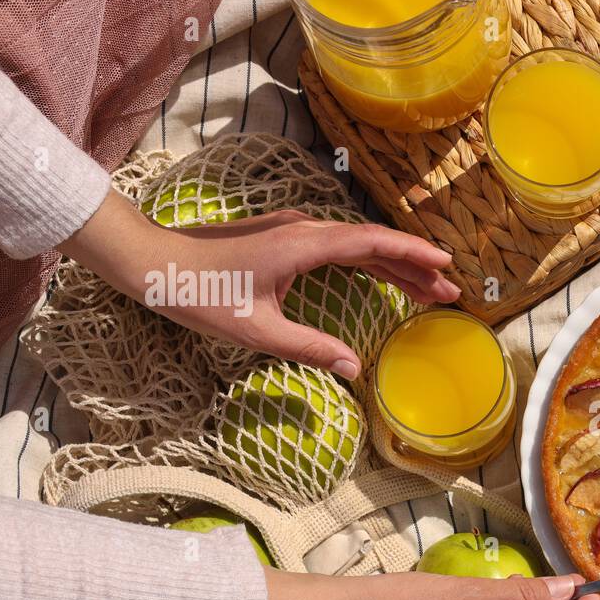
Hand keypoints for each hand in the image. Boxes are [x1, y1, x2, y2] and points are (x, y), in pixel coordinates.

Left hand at [59, 190, 460, 378]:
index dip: (413, 253)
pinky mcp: (283, 238)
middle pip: (373, 244)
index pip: (372, 243)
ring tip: (427, 289)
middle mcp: (304, 229)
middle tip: (449, 292)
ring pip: (357, 245)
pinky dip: (368, 262)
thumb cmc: (199, 294)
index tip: (447, 264)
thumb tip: (354, 370)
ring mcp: (293, 231)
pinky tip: (380, 276)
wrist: (150, 262)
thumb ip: (311, 349)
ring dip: (393, 265)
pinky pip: (339, 247)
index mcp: (304, 244)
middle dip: (414, 267)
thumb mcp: (257, 332)